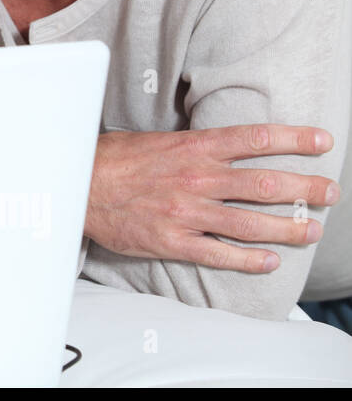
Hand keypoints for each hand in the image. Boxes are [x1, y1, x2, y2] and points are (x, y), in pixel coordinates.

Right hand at [87, 125, 339, 271]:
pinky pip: (219, 253)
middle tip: (330, 192)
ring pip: (251, 223)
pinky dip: (249, 260)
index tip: (324, 142)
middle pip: (264, 183)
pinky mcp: (171, 240)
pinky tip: (270, 262)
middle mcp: (195, 177)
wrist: (74, 184)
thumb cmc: (112, 160)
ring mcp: (185, 211)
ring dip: (289, 227)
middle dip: (305, 187)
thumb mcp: (156, 140)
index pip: (254, 138)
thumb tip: (227, 147)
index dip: (295, 139)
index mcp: (192, 147)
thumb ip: (193, 146)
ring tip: (311, 228)